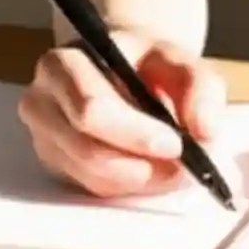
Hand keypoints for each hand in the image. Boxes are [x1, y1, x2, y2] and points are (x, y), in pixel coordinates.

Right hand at [17, 32, 227, 197]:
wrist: (126, 67)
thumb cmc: (151, 63)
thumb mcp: (182, 61)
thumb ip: (201, 89)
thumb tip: (206, 131)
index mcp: (66, 62)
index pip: (91, 108)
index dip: (135, 133)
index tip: (176, 144)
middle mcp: (43, 100)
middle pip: (86, 149)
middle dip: (141, 164)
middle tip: (183, 167)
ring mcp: (44, 136)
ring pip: (91, 175)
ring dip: (141, 179)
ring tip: (177, 170)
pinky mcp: (55, 164)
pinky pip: (92, 187)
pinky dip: (130, 185)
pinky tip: (154, 171)